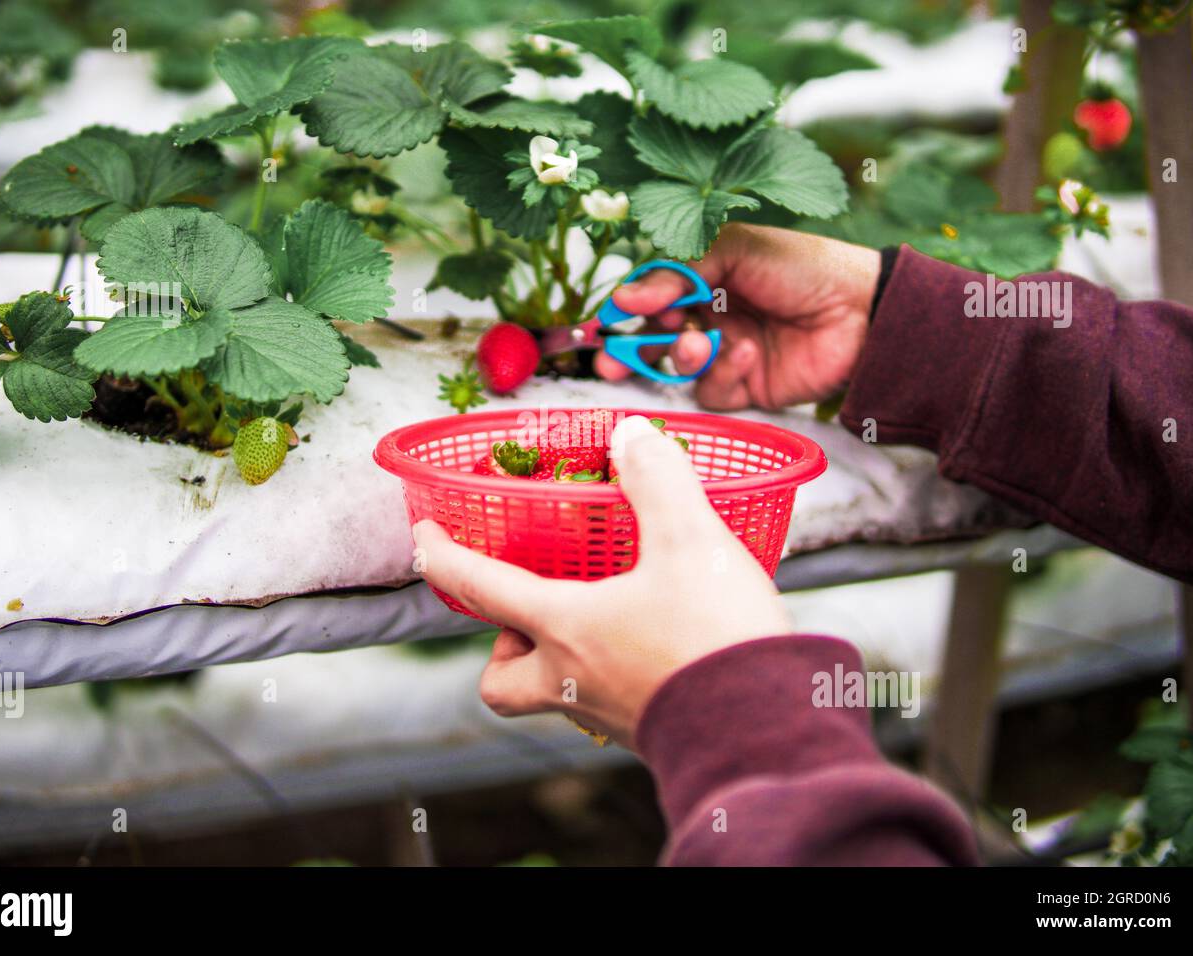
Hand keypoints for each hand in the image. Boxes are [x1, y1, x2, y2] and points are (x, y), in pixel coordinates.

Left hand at [411, 415, 792, 749]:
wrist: (768, 733)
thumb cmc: (715, 639)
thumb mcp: (692, 542)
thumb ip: (658, 480)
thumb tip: (632, 436)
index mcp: (565, 627)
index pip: (479, 588)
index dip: (442, 556)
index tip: (424, 534)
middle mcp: (571, 680)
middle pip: (499, 680)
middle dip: (501, 643)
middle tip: (532, 606)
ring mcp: (606, 714)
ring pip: (551, 694)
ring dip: (555, 657)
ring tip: (598, 614)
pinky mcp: (647, 730)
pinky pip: (602, 704)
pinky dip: (608, 671)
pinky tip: (653, 639)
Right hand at [596, 224, 880, 409]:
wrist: (859, 310)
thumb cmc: (802, 267)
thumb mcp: (735, 251)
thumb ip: (678, 272)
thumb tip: (626, 297)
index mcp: (707, 280)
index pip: (654, 298)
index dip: (629, 310)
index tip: (608, 319)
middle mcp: (712, 318)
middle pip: (655, 340)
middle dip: (631, 351)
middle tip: (610, 362)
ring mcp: (727, 355)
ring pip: (679, 369)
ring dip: (682, 357)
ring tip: (698, 344)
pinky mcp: (746, 389)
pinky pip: (712, 393)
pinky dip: (723, 374)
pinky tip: (747, 354)